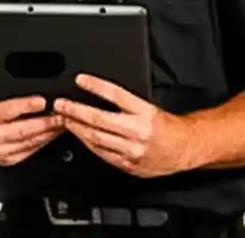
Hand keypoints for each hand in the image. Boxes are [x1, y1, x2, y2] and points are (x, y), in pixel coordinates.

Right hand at [0, 95, 64, 166]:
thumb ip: (9, 102)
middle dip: (46, 122)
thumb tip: (35, 97)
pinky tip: (50, 135)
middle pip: (23, 130)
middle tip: (62, 115)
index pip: (9, 111)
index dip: (28, 105)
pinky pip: (28, 151)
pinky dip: (41, 142)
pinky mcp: (6, 161)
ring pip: (29, 143)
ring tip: (61, 124)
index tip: (43, 101)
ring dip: (48, 133)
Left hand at [54, 74, 193, 177]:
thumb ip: (125, 104)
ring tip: (64, 119)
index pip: (115, 94)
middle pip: (99, 119)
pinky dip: (88, 144)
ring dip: (76, 128)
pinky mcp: (128, 164)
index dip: (95, 86)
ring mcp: (131, 150)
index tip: (80, 80)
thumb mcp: (149, 107)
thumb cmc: (167, 126)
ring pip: (96, 138)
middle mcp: (138, 131)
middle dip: (75, 111)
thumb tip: (98, 94)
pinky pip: (101, 154)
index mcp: (145, 112)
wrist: (184, 148)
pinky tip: (80, 136)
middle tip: (60, 104)